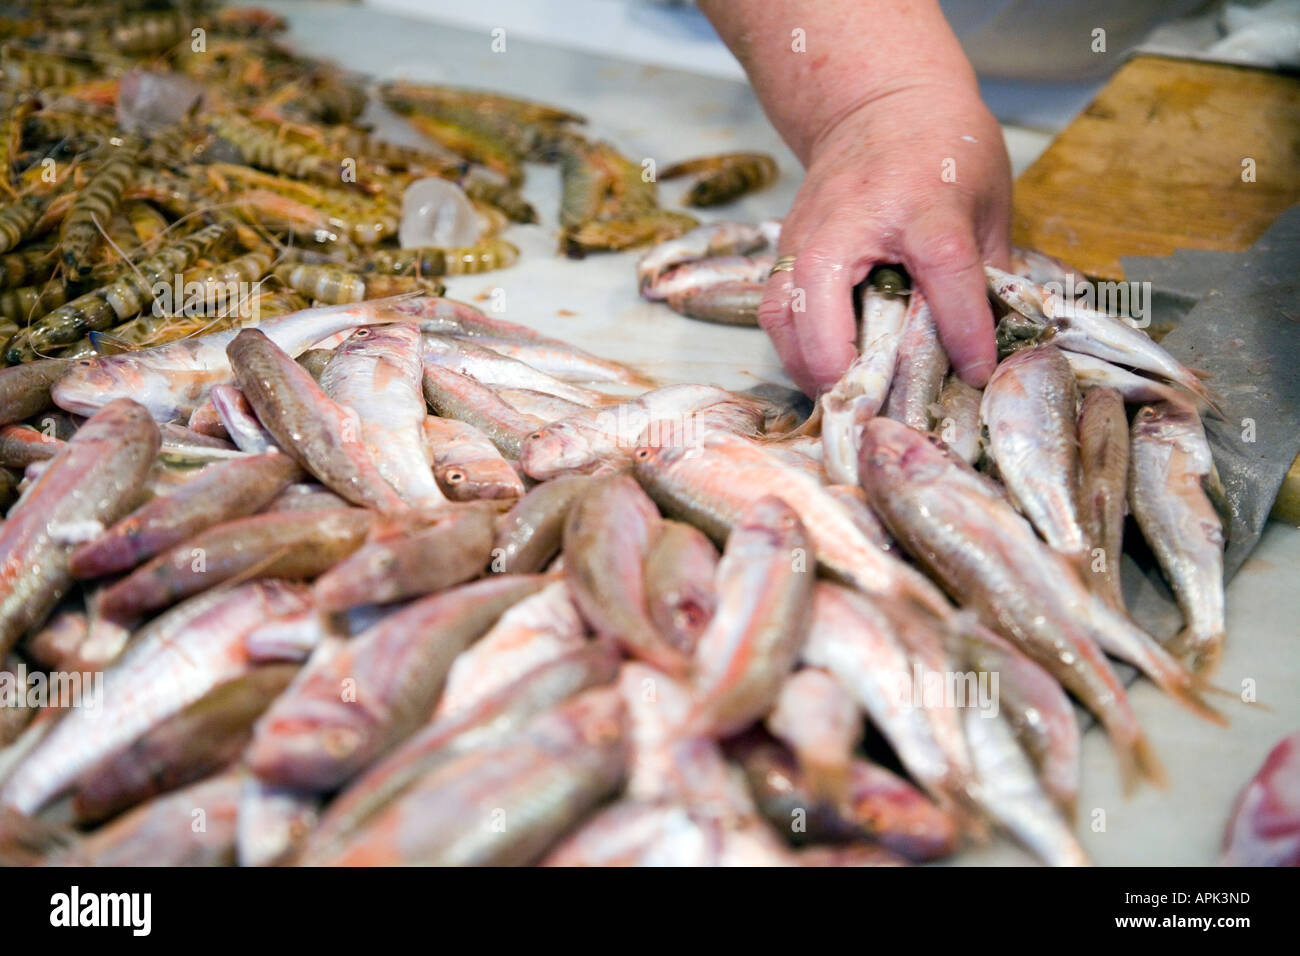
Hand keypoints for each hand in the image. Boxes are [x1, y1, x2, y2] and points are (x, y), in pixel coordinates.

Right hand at [759, 83, 1011, 394]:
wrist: (877, 101)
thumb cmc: (943, 151)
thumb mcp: (987, 203)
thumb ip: (987, 275)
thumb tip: (992, 349)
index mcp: (922, 203)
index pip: (943, 270)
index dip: (962, 329)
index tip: (976, 371)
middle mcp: (851, 220)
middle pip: (821, 305)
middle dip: (841, 368)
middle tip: (873, 404)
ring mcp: (805, 235)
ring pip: (781, 315)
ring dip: (807, 366)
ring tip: (843, 395)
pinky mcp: (784, 249)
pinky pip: (774, 310)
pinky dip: (794, 347)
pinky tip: (823, 368)